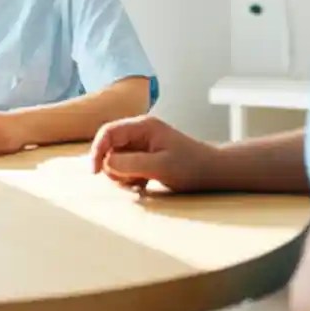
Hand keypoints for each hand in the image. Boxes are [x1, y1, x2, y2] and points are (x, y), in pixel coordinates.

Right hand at [89, 115, 217, 192]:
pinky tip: (144, 184)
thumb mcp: (161, 166)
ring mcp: (141, 144)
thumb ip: (131, 163)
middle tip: (130, 182)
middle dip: (113, 167)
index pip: (108, 132)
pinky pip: (125, 167)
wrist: (214, 173)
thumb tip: (106, 163)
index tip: (95, 173)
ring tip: (141, 183)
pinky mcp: (144, 156)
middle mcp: (139, 132)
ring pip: (115, 159)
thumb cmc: (192, 167)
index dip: (97, 151)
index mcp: (143, 126)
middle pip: (109, 147)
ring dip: (122, 175)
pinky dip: (129, 178)